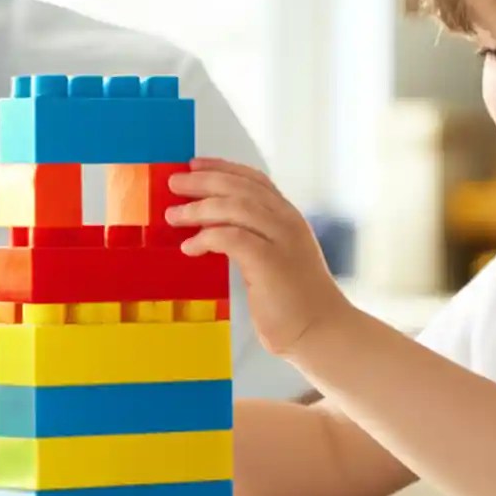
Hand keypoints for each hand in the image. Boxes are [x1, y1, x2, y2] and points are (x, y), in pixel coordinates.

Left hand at [166, 158, 352, 357]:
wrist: (321, 331)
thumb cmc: (293, 302)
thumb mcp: (272, 259)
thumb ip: (251, 240)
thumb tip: (210, 230)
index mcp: (288, 217)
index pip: (254, 180)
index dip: (222, 168)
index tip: (194, 164)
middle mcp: (287, 222)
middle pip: (240, 187)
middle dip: (204, 181)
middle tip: (174, 182)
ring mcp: (282, 240)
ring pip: (235, 207)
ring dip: (199, 208)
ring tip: (174, 215)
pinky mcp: (272, 262)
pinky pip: (232, 237)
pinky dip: (207, 238)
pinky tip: (190, 248)